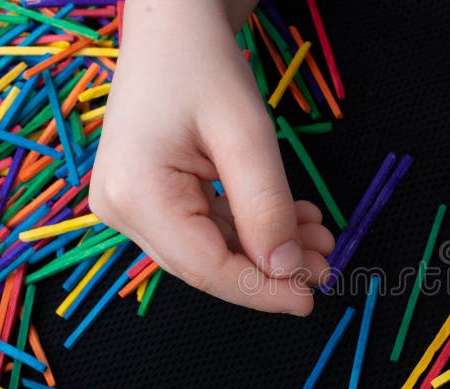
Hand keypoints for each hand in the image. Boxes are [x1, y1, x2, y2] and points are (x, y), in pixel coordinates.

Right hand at [90, 2, 332, 315]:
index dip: (262, 291)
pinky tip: (293, 220)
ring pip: (212, 250)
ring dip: (268, 248)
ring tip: (319, 238)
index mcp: (136, 195)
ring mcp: (132, 204)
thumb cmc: (202, 64)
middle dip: (271, 270)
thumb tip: (286, 271)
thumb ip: (266, 208)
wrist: (172, 27)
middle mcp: (123, 208)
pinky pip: (206, 228)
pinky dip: (253, 228)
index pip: (208, 268)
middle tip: (326, 266)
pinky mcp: (149, 197)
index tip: (310, 300)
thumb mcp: (246, 134)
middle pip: (208, 264)